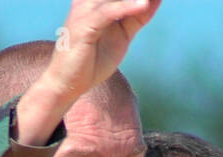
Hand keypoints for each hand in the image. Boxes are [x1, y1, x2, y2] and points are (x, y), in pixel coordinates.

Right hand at [16, 0, 161, 143]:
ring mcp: (84, 11)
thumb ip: (137, 16)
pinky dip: (126, 7)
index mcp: (96, 2)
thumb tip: (153, 1)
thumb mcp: (123, 35)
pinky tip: (144, 5)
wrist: (69, 83)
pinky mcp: (83, 25)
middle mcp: (88, 1)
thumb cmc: (93, 60)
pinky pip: (107, 12)